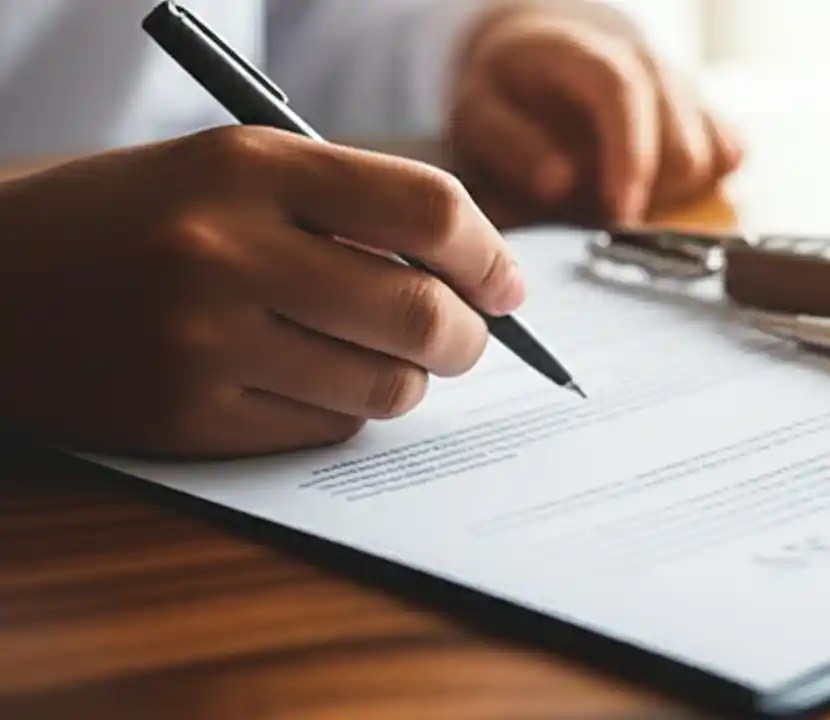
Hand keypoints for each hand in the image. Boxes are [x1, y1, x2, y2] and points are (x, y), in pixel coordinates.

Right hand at [0, 127, 522, 457]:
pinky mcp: (187, 418)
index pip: (426, 208)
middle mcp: (226, 250)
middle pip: (421, 313)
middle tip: (467, 337)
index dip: (488, 252)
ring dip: (408, 378)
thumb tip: (477, 272)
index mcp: (250, 165)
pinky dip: (342, 407)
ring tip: (380, 356)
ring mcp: (203, 341)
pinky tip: (305, 379)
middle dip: (470, 336)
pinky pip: (326, 426)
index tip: (504, 282)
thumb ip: (353, 207)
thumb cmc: (140, 218)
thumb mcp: (234, 169)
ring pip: (385, 385)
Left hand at [448, 3, 742, 226]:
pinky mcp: (705, 107)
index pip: (623, 92)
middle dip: (650, 194)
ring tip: (621, 194)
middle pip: (682, 142)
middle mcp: (646, 60)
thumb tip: (559, 182)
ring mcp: (682, 83)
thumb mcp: (479, 112)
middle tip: (601, 212)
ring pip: (712, 155)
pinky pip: (730, 154)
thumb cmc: (509, 90)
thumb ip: (512, 146)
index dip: (629, 157)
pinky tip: (655, 187)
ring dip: (673, 193)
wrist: (546, 47)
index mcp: (584, 51)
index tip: (621, 213)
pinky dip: (701, 183)